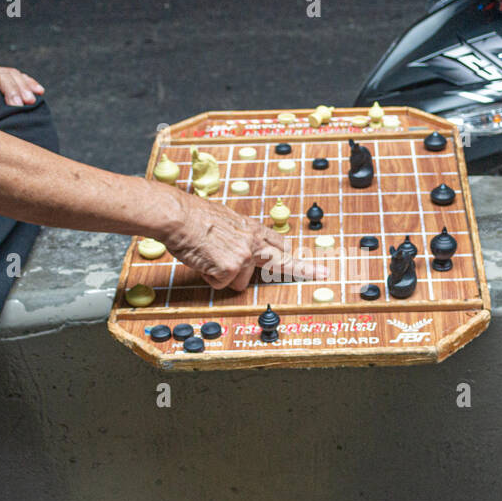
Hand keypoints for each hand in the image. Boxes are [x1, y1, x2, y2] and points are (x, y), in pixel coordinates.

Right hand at [160, 193, 326, 291]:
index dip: (297, 258)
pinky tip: (202, 260)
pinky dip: (209, 277)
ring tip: (208, 256)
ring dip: (223, 275)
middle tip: (323, 273)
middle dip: (304, 269)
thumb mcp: (225, 219)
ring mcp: (244, 256)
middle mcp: (253, 243)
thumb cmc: (194, 217)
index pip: (281, 245)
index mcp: (252, 230)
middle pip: (280, 263)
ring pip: (239, 282)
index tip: (318, 266)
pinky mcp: (230, 268)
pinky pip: (220, 284)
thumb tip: (240, 246)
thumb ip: (239, 234)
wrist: (178, 216)